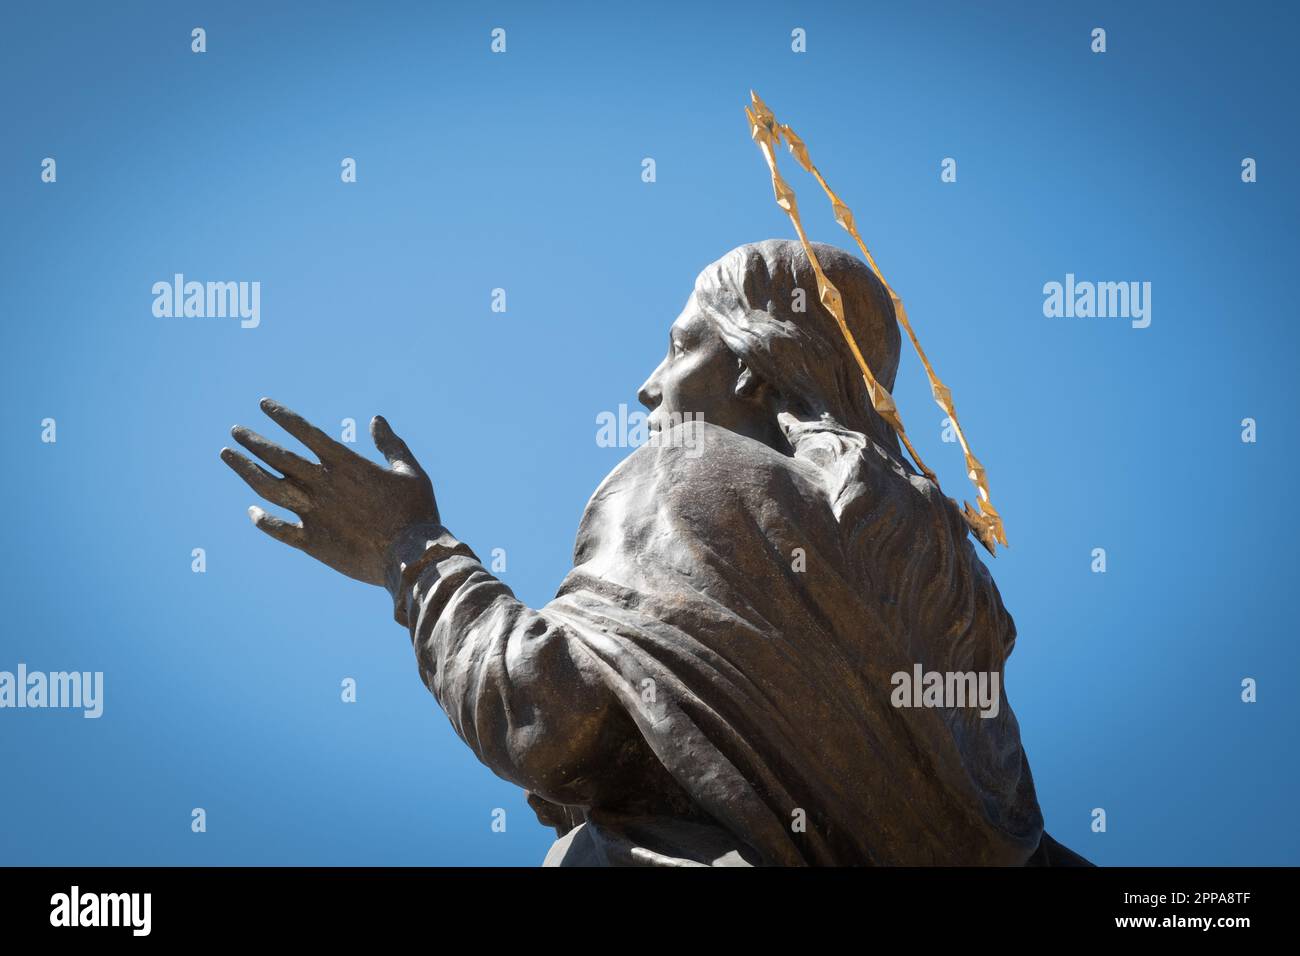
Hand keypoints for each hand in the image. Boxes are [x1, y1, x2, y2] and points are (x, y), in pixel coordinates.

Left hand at [220, 398, 438, 586]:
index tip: (263, 405)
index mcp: (345, 464)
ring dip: (245, 470)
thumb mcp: (409, 471)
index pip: (305, 432)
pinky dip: (262, 520)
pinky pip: (278, 528)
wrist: (411, 556)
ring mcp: (314, 513)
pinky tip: (252, 512)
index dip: (282, 416)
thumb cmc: (416, 511)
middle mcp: (323, 484)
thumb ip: (390, 445)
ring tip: (228, 456)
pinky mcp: (312, 541)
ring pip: (268, 487)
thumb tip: (376, 420)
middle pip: (278, 457)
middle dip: (253, 441)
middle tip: (235, 431)